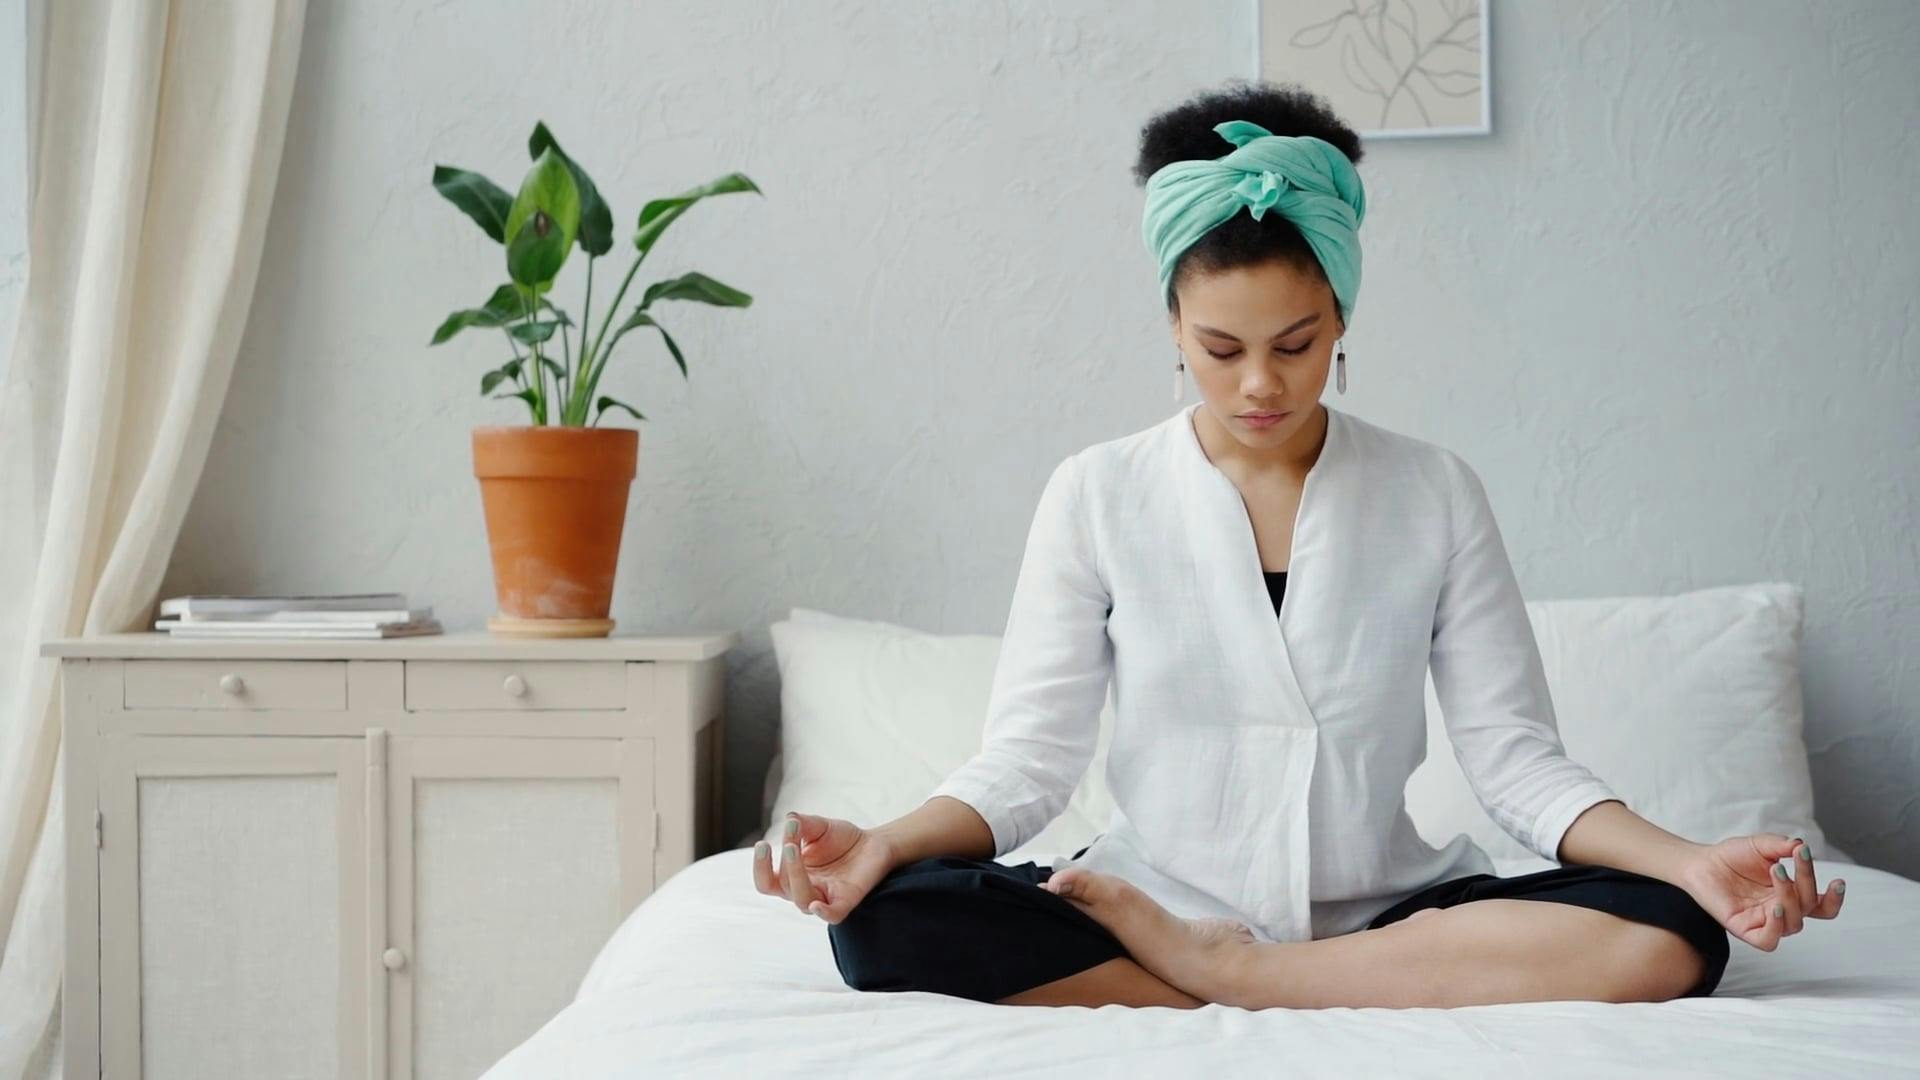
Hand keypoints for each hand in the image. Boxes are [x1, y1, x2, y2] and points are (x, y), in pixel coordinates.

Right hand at [750, 810, 897, 923]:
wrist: (874, 843)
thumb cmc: (842, 838)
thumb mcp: (819, 826)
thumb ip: (803, 823)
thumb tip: (789, 818)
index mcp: (792, 875)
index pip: (767, 881)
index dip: (760, 867)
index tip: (762, 844)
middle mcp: (805, 889)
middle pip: (782, 887)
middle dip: (784, 863)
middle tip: (789, 842)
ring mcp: (824, 897)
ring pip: (802, 900)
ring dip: (796, 875)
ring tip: (795, 848)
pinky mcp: (846, 901)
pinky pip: (831, 915)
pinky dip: (823, 912)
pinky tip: (816, 905)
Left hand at [1678, 833, 1844, 950]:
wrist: (1700, 862)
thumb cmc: (1732, 856)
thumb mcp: (1760, 845)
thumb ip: (1780, 845)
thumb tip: (1800, 845)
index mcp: (1790, 895)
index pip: (1821, 905)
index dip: (1834, 899)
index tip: (1838, 881)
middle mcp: (1781, 910)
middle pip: (1809, 907)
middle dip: (1807, 881)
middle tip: (1797, 857)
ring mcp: (1764, 921)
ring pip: (1793, 923)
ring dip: (1791, 898)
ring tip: (1778, 871)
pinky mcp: (1744, 930)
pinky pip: (1769, 940)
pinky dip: (1777, 927)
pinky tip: (1774, 907)